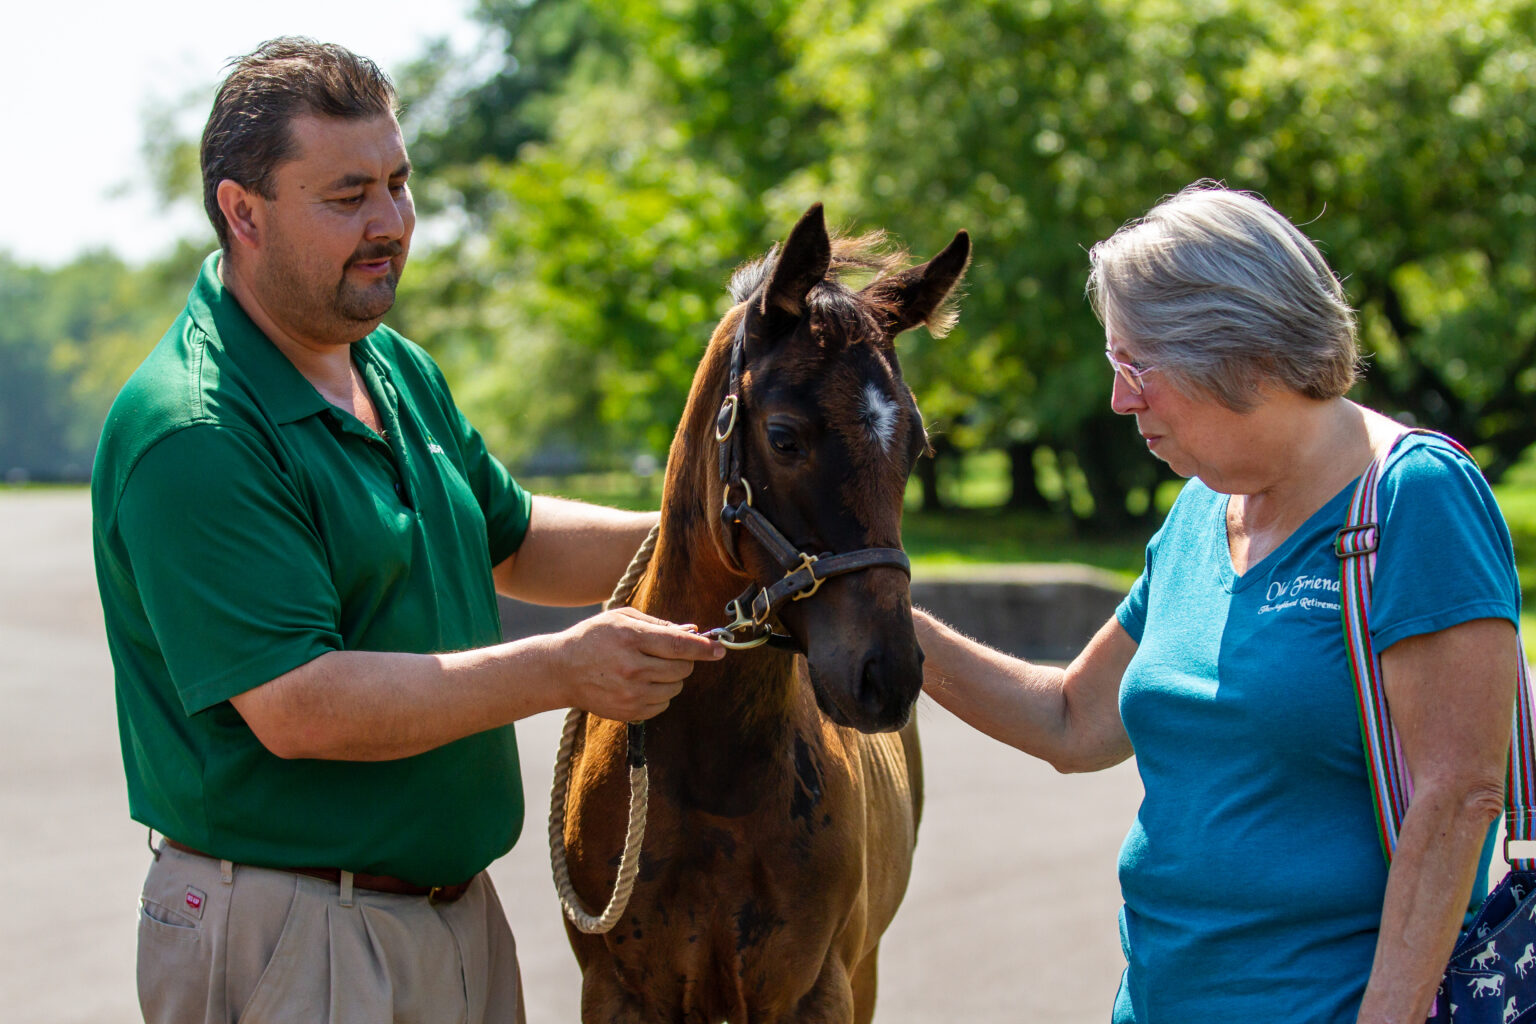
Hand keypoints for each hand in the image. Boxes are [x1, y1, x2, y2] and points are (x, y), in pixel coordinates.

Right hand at [555, 606, 723, 720]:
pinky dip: (659, 694)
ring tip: (649, 668)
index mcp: (632, 638)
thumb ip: (659, 624)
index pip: (680, 645)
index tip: (720, 649)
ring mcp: (631, 693)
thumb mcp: (622, 618)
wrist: (561, 670)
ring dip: (671, 678)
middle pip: (683, 669)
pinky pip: (663, 704)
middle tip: (667, 654)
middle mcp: (633, 667)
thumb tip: (692, 631)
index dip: (705, 648)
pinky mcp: (629, 711)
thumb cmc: (593, 638)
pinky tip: (640, 683)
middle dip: (684, 660)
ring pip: (675, 688)